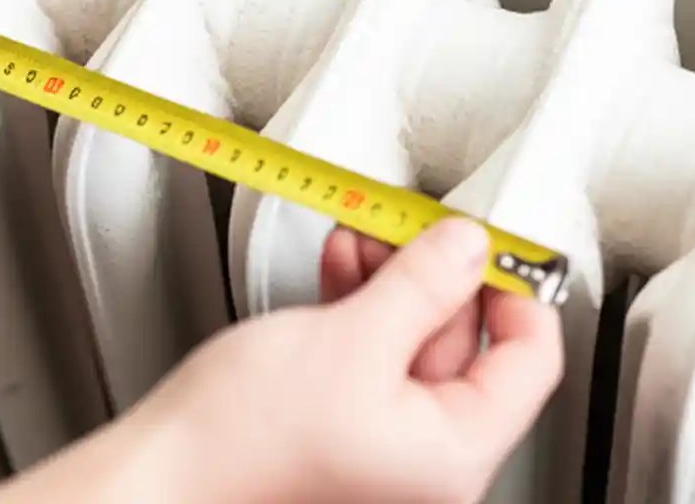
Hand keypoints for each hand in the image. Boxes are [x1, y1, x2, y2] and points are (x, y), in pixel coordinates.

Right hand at [0, 218, 562, 503]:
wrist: (164, 470)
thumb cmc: (240, 440)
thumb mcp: (351, 340)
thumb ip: (421, 286)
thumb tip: (467, 248)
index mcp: (453, 455)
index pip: (530, 362)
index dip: (514, 291)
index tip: (490, 244)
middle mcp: (426, 460)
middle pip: (464, 345)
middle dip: (432, 273)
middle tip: (409, 224)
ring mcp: (381, 444)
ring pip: (409, 343)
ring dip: (390, 281)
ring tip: (361, 236)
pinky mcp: (340, 425)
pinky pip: (369, 357)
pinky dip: (359, 307)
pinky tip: (341, 268)